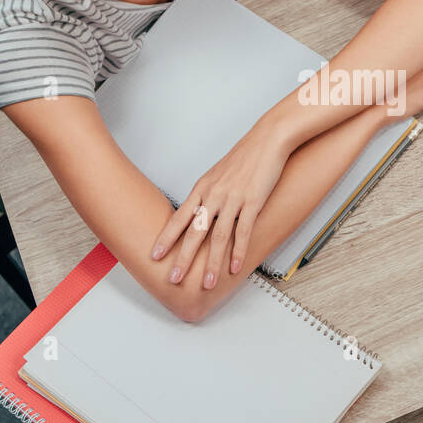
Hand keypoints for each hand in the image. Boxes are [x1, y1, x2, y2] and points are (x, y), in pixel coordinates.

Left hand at [149, 116, 293, 288]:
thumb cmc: (244, 157)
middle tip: (174, 278)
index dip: (166, 238)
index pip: (179, 217)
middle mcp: (214, 195)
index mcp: (202, 188)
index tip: (155, 255)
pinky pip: (243, 231)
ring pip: (218, 237)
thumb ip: (207, 194)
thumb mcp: (218, 174)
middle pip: (194, 231)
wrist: (267, 140)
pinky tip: (234, 267)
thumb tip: (199, 214)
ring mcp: (233, 199)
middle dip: (183, 258)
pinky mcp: (252, 202)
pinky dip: (238, 252)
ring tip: (208, 283)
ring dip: (212, 263)